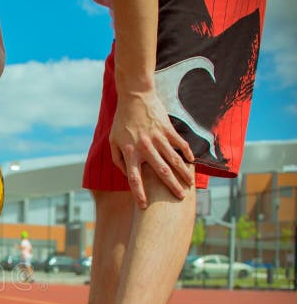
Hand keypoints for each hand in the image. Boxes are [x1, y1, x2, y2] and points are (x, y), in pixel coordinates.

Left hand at [109, 89, 195, 208]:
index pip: (134, 179)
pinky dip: (186, 153)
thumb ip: (118, 160)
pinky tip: (192, 162)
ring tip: (189, 184)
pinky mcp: (167, 129)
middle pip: (160, 172)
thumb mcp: (113, 141)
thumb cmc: (122, 121)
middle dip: (171, 186)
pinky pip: (180, 144)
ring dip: (183, 173)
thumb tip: (126, 175)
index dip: (139, 194)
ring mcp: (158, 138)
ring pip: (173, 160)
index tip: (145, 206)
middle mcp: (145, 148)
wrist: (134, 97)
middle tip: (180, 198)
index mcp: (130, 153)